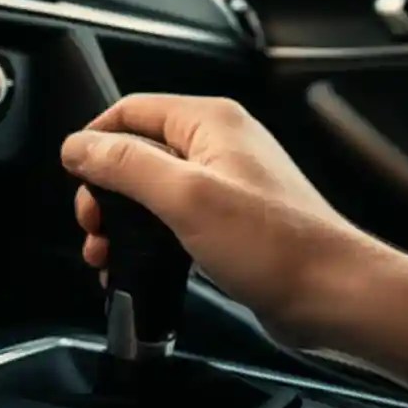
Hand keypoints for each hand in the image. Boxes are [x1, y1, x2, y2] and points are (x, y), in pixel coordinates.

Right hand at [61, 94, 384, 338]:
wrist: (332, 297)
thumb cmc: (278, 247)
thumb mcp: (186, 197)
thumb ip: (126, 165)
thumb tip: (79, 146)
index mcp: (211, 123)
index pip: (131, 110)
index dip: (95, 141)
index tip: (75, 178)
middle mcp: (219, 147)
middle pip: (137, 152)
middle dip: (105, 190)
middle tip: (94, 225)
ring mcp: (226, 187)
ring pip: (152, 191)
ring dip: (122, 220)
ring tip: (106, 252)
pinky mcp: (230, 224)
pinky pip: (173, 221)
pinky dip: (148, 240)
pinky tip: (135, 265)